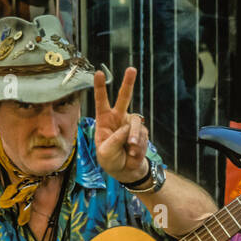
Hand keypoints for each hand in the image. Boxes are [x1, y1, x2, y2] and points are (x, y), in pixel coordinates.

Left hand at [93, 67, 150, 182]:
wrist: (125, 171)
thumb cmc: (110, 160)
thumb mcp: (106, 152)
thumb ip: (115, 139)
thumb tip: (129, 127)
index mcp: (104, 120)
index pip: (101, 101)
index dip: (100, 87)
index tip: (98, 72)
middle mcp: (118, 118)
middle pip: (124, 98)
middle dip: (128, 83)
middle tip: (132, 69)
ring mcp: (131, 125)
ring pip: (135, 124)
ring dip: (134, 138)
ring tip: (132, 150)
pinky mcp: (142, 133)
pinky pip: (143, 136)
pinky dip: (139, 147)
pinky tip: (134, 154)